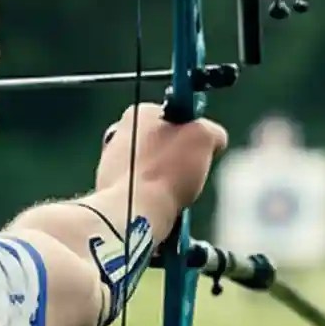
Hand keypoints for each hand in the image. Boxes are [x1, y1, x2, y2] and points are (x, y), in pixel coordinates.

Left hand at [95, 103, 227, 211]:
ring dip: (167, 181)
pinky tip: (161, 205)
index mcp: (139, 113)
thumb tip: (214, 138)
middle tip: (191, 173)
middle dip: (179, 159)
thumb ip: (213, 131)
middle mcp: (119, 133)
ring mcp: (111, 162)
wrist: (136, 212)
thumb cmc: (166, 172)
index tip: (201, 146)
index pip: (175, 114)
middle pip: (163, 142)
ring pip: (152, 168)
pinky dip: (154, 197)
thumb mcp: (205, 139)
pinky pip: (141, 190)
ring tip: (177, 194)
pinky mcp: (110, 189)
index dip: (193, 130)